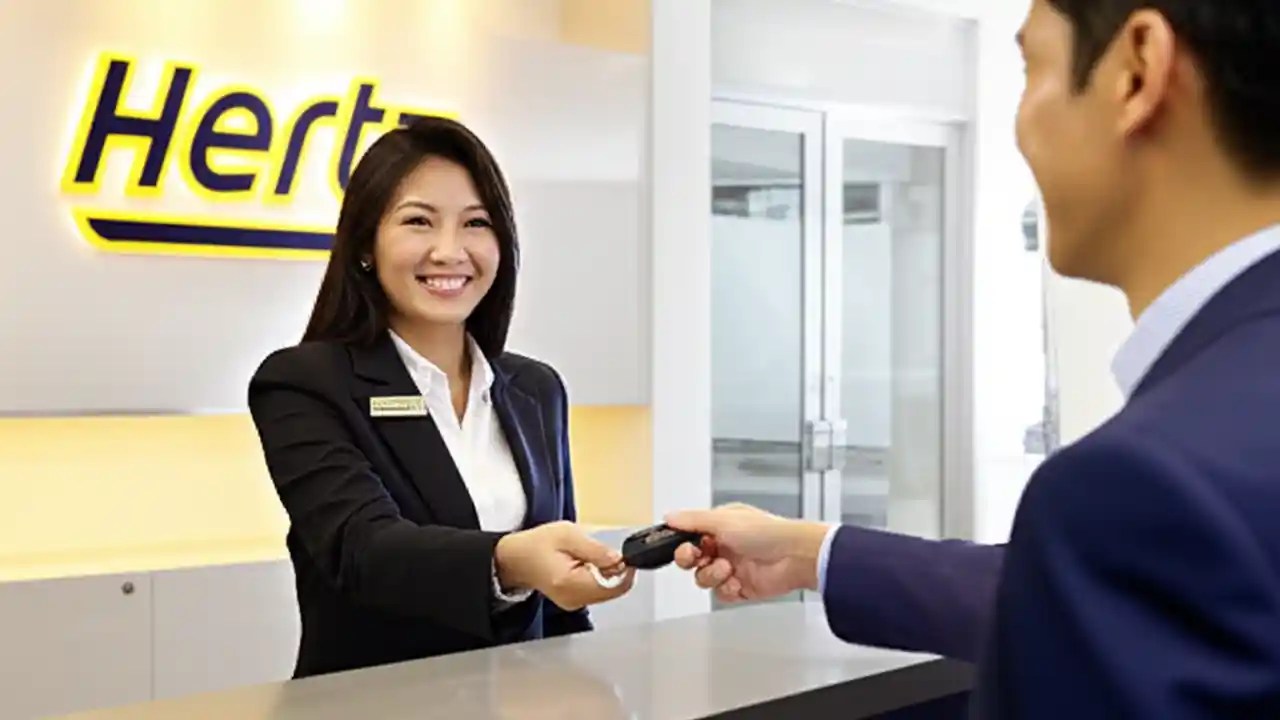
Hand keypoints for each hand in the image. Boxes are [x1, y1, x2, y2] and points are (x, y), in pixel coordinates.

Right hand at [494, 521, 634, 609]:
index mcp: (571, 583)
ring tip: (587, 557)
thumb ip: (595, 549)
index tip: (623, 554)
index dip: (625, 569)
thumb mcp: (567, 534)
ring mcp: (574, 603)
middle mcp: (574, 599)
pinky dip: (598, 578)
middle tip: (600, 551)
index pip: (613, 585)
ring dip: (606, 574)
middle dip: (615, 570)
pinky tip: (584, 566)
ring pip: (606, 592)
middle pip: (613, 590)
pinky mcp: (574, 602)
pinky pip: (597, 592)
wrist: (516, 559)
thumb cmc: (536, 545)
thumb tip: (619, 559)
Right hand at [665, 503, 828, 603]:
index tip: (685, 548)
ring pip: (704, 579)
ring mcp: (732, 568)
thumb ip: (692, 520)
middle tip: (700, 558)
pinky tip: (737, 582)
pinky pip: (721, 594)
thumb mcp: (723, 520)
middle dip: (693, 562)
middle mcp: (724, 547)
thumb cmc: (767, 532)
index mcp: (720, 527)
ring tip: (727, 569)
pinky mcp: (741, 588)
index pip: (689, 537)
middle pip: (692, 561)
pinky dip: (727, 590)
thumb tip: (670, 516)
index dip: (683, 545)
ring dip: (712, 575)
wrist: (794, 557)